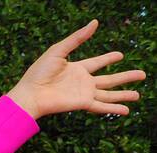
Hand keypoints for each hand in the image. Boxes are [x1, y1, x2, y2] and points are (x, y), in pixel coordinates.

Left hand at [7, 19, 145, 119]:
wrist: (29, 94)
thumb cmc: (38, 73)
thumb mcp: (58, 50)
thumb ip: (77, 38)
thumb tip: (94, 22)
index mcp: (77, 68)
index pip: (97, 62)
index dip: (109, 59)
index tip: (120, 55)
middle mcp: (82, 82)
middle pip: (109, 79)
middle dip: (125, 77)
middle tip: (142, 75)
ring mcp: (83, 93)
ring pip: (109, 94)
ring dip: (123, 95)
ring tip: (137, 95)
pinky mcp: (82, 103)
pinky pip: (101, 106)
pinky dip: (114, 108)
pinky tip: (126, 110)